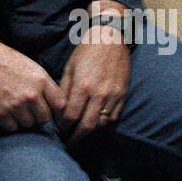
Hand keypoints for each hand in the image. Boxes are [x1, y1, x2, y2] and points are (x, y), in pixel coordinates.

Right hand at [0, 36, 66, 132]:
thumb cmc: (4, 60)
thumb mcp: (30, 66)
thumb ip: (44, 85)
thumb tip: (54, 104)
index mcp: (41, 80)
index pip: (60, 105)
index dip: (55, 109)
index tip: (49, 109)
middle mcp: (31, 94)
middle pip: (44, 118)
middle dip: (37, 116)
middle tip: (27, 108)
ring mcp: (16, 104)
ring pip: (28, 124)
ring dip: (22, 119)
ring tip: (13, 106)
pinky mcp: (1, 113)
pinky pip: (12, 127)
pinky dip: (9, 122)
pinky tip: (4, 109)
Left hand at [59, 27, 129, 142]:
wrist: (110, 37)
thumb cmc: (86, 51)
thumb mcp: (69, 67)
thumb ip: (64, 89)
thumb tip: (58, 109)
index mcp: (83, 86)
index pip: (71, 116)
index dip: (63, 126)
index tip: (59, 130)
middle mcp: (99, 94)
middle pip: (87, 126)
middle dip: (76, 137)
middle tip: (69, 143)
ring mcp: (113, 95)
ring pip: (102, 124)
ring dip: (91, 132)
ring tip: (81, 134)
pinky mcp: (123, 94)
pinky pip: (114, 117)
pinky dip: (104, 123)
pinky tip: (96, 123)